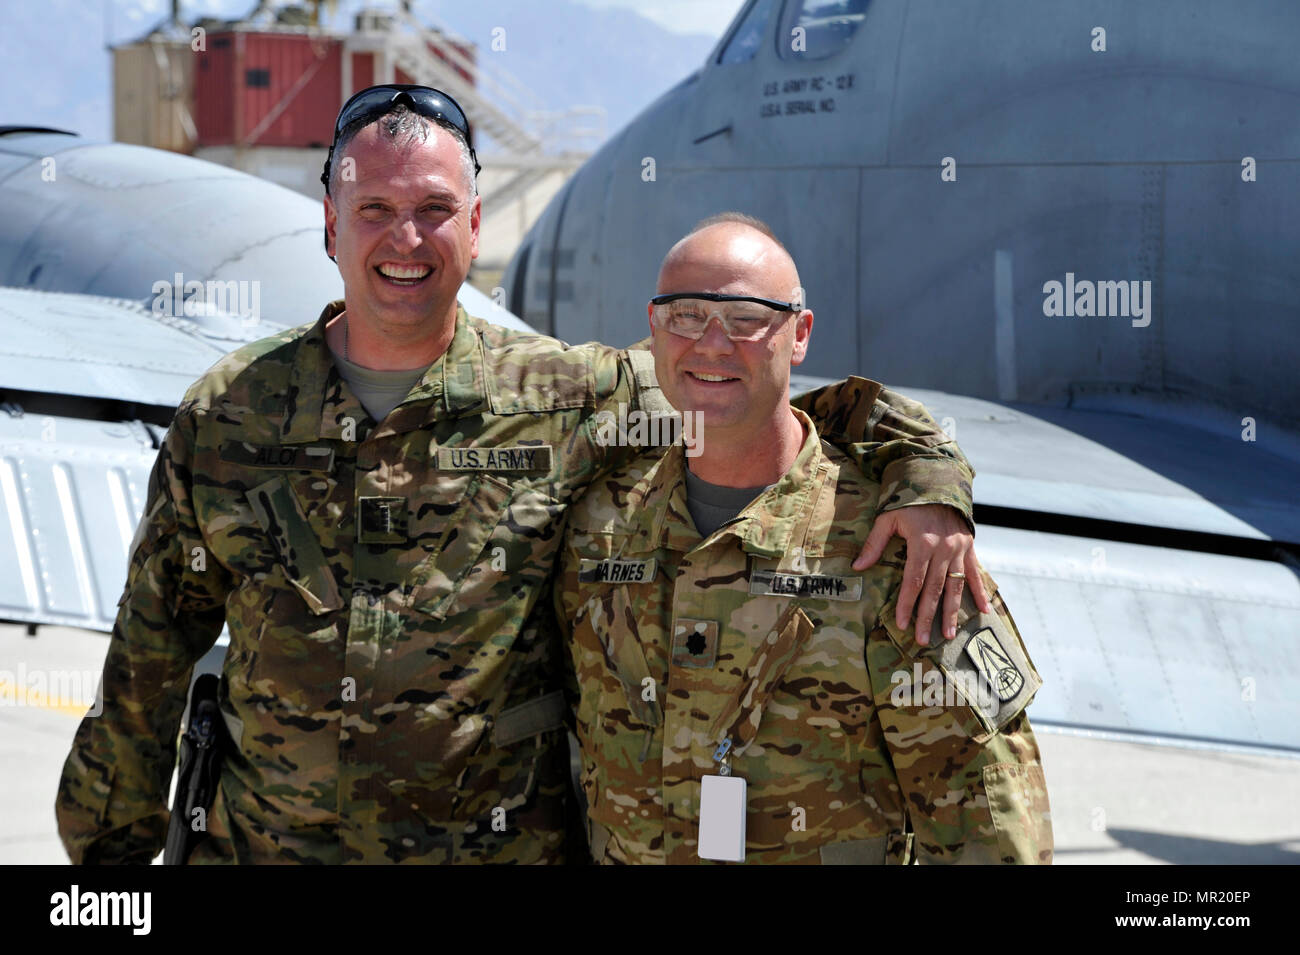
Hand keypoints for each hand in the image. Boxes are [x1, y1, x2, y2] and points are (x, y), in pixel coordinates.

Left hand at [852, 504, 990, 645]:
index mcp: (922, 542)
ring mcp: (959, 548)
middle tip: (923, 639)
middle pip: (934, 589)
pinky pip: (975, 573)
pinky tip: (984, 611)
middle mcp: (943, 548)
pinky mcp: (969, 546)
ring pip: (955, 586)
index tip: (901, 624)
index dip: (906, 604)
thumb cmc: (909, 500)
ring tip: (948, 635)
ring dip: (952, 612)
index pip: (913, 581)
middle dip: (927, 616)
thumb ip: (874, 543)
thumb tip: (857, 567)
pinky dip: (981, 592)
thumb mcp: (888, 517)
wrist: (938, 479)